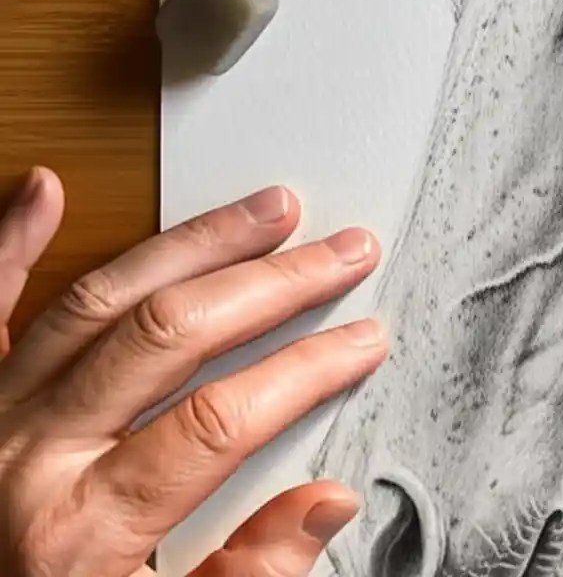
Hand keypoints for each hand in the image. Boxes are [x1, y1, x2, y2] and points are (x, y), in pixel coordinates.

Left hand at [0, 167, 387, 576]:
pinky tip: (44, 192)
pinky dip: (11, 241)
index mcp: (83, 528)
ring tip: (262, 213)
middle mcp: (30, 458)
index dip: (307, 370)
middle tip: (339, 254)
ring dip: (191, 244)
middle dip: (274, 285)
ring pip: (99, 299)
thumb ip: (250, 575)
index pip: (222, 419)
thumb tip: (327, 503)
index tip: (360, 341)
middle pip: (171, 335)